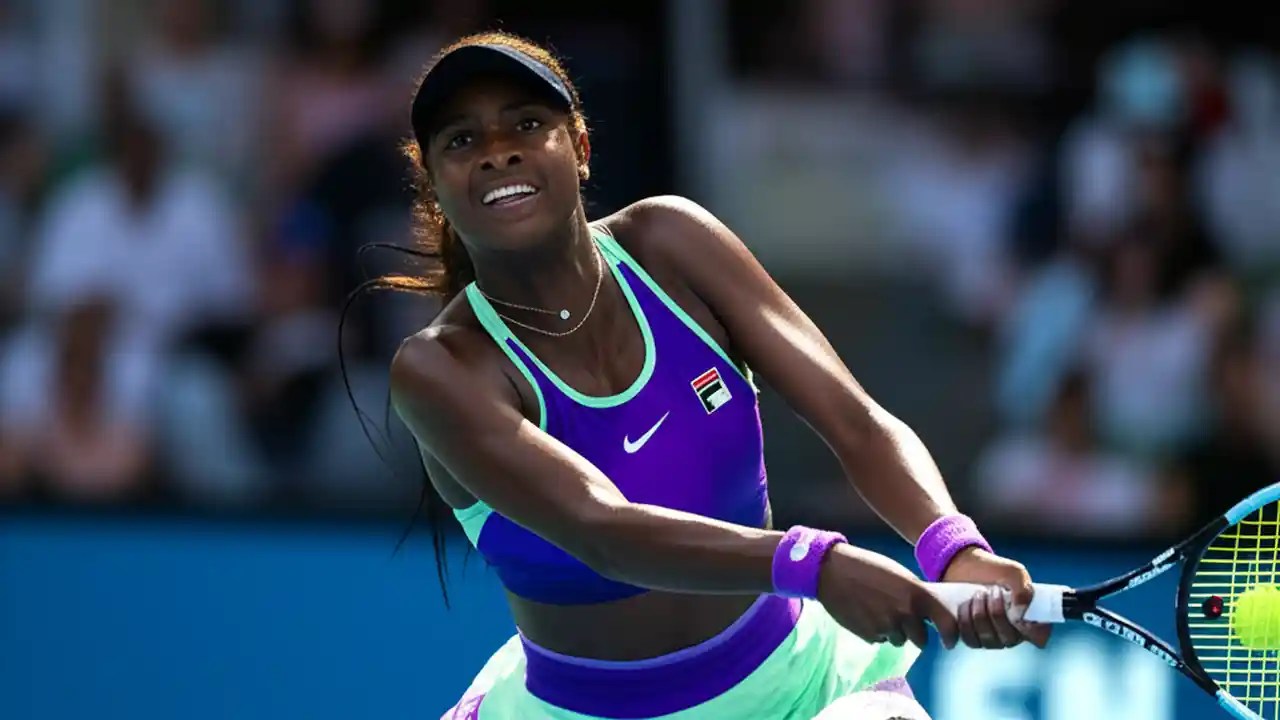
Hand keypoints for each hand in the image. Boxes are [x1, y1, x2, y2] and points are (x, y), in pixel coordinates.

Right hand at [818, 544, 959, 649]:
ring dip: (894, 632)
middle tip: (902, 618)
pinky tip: (866, 614)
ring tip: (878, 611)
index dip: (950, 635)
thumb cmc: (867, 567)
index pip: (946, 623)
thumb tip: (926, 614)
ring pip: (899, 640)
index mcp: (917, 594)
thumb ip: (915, 595)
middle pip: (921, 639)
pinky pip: (881, 640)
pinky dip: (877, 631)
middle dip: (915, 633)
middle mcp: (905, 614)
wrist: (831, 571)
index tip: (949, 642)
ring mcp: (887, 627)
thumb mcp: (899, 575)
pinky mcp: (870, 635)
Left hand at [942, 547, 1051, 649]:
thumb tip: (1020, 612)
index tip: (1019, 614)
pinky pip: (970, 640)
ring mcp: (993, 640)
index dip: (1033, 630)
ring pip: (988, 639)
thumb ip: (1023, 590)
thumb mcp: (1014, 573)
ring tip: (978, 594)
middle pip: (1009, 637)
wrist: (965, 568)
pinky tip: (966, 605)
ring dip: (980, 614)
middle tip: (991, 590)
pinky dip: (966, 621)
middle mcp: (1014, 635)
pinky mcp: (973, 639)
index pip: (1040, 637)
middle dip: (997, 612)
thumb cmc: (994, 571)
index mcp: (1030, 620)